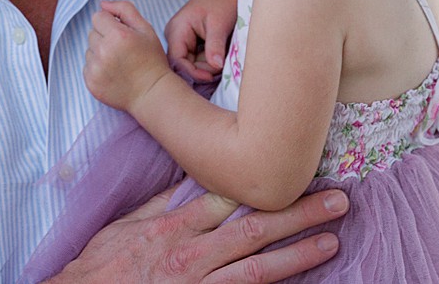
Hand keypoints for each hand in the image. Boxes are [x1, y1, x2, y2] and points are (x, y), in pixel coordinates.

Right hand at [46, 186, 347, 282]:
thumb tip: (198, 175)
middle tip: (338, 200)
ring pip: (258, 269)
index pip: (229, 197)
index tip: (297, 166)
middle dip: (298, 213)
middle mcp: (191, 256)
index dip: (266, 182)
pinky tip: (300, 283)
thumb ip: (165, 202)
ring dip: (299, 253)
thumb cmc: (101, 267)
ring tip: (332, 239)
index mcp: (174, 226)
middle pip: (255, 230)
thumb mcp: (129, 225)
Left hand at [85, 1, 173, 110]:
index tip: (122, 33)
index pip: (98, 16)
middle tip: (123, 49)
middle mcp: (103, 51)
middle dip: (105, 37)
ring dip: (100, 52)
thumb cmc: (151, 59)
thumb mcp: (146, 28)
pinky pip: (87, 66)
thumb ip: (124, 9)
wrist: (151, 93)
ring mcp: (95, 69)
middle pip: (92, 32)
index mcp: (118, 35)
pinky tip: (113, 72)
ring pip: (89, 49)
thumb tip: (103, 4)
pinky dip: (97, 67)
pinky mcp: (90, 82)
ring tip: (119, 62)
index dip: (111, 23)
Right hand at [166, 0, 239, 82]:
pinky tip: (220, 61)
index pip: (177, 60)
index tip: (212, 77)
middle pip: (184, 64)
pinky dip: (209, 62)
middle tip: (222, 71)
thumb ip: (215, 46)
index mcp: (177, 29)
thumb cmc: (224, 1)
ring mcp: (183, 39)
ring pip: (191, 63)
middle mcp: (176, 35)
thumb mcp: (219, 24)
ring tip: (223, 65)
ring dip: (207, 67)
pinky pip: (197, 58)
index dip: (192, 72)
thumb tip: (215, 67)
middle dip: (202, 70)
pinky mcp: (193, 42)